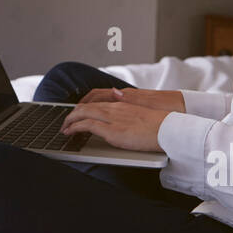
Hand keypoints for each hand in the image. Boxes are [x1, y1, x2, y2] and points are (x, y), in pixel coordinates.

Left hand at [61, 88, 180, 152]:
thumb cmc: (160, 124)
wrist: (168, 128)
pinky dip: (74, 127)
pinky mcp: (111, 130)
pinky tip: (69, 132)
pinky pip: (86, 125)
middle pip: (86, 105)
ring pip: (82, 113)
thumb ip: (129, 111)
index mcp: (123, 103)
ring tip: (64, 128)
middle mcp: (115, 107)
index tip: (77, 113)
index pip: (96, 100)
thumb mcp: (142, 114)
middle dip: (72, 114)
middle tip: (66, 122)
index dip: (83, 106)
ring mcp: (112, 117)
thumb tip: (121, 104)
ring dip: (70, 120)